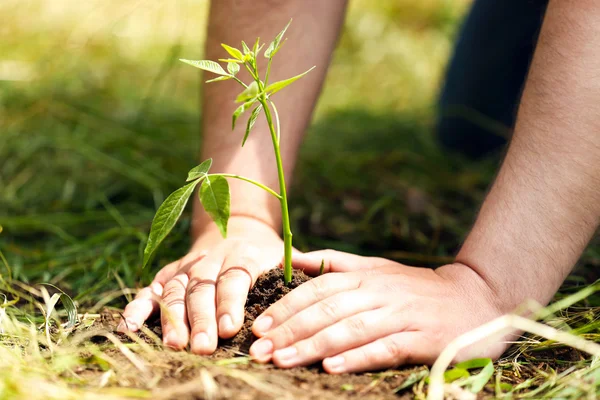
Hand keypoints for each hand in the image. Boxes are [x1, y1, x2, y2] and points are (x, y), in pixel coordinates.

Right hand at [118, 216, 282, 354]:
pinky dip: (138, 307)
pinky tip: (129, 327)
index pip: (235, 279)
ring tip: (174, 345)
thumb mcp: (286, 259)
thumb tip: (314, 299)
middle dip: (201, 319)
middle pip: (202, 288)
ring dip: (173, 318)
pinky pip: (150, 289)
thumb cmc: (268, 256)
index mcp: (243, 255)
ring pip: (176, 290)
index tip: (232, 329)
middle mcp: (211, 259)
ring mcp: (187, 266)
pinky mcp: (169, 274)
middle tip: (202, 348)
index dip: (231, 303)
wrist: (237, 229)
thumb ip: (297, 275)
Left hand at [249, 250, 507, 372]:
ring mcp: (400, 315)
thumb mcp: (377, 268)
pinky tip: (331, 367)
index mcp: (366, 276)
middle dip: (290, 329)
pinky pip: (384, 347)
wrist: (477, 298)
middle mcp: (379, 292)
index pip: (318, 288)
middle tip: (260, 349)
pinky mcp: (421, 338)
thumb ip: (335, 262)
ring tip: (283, 360)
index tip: (259, 325)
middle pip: (328, 309)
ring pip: (350, 328)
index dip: (287, 306)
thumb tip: (293, 257)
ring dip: (313, 345)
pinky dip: (356, 356)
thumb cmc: (416, 288)